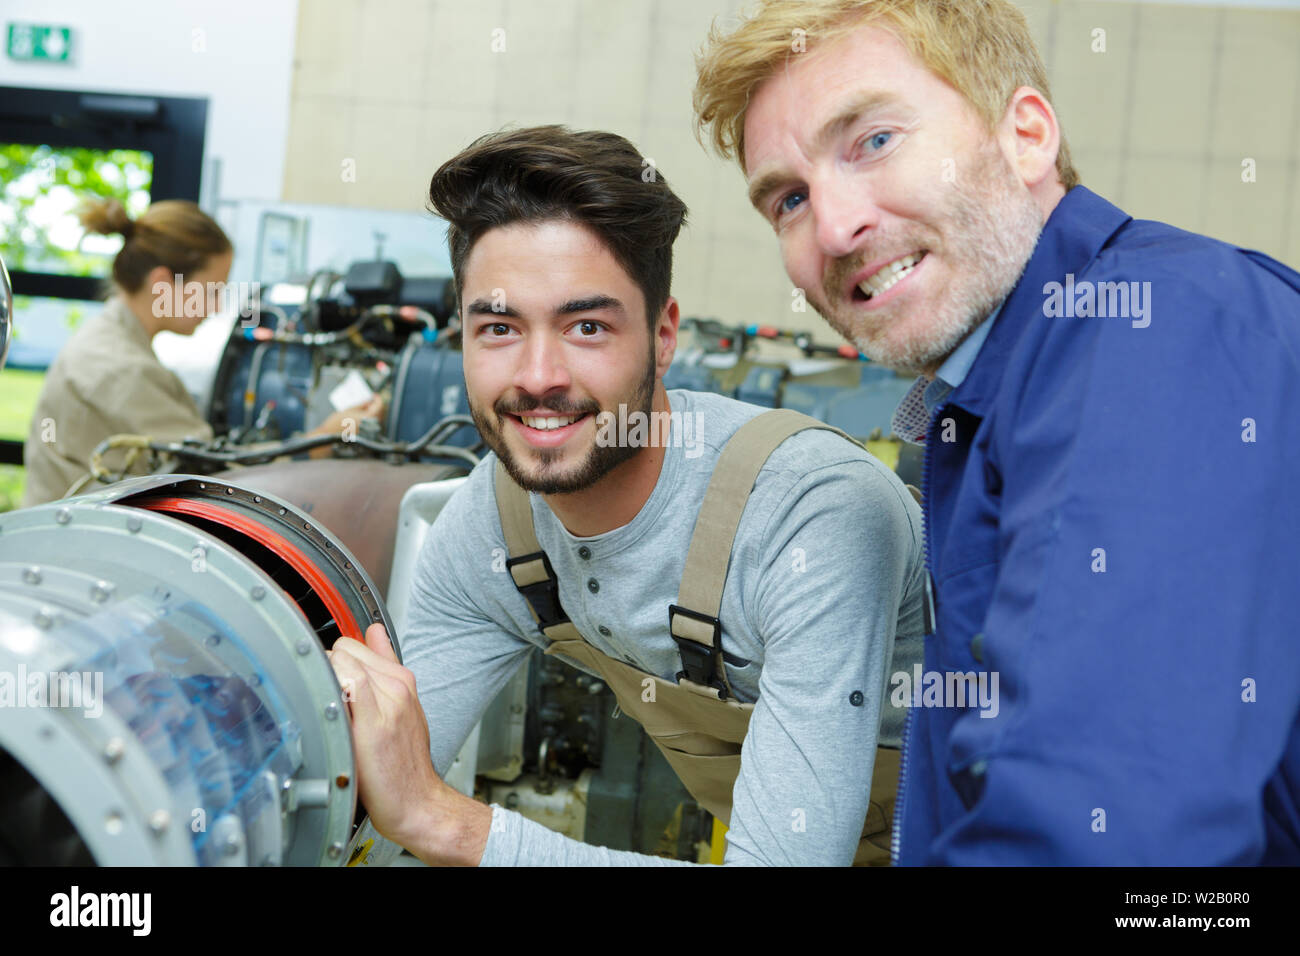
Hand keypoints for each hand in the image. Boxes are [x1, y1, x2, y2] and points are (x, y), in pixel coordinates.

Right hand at [307, 395, 385, 458]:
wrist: (330, 437)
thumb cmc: (337, 423)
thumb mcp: (349, 409)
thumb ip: (362, 404)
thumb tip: (369, 401)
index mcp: (368, 418)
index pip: (379, 406)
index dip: (378, 399)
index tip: (374, 395)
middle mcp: (370, 426)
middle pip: (378, 413)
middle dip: (374, 405)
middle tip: (369, 400)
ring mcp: (368, 432)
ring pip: (374, 419)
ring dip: (371, 412)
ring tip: (363, 407)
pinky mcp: (364, 435)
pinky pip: (369, 424)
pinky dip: (368, 418)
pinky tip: (360, 415)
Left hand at [327, 623, 443, 852]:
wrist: (417, 802)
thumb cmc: (404, 763)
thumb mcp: (403, 706)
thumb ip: (386, 666)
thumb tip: (374, 632)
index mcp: (403, 680)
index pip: (358, 643)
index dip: (337, 661)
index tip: (329, 681)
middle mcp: (398, 687)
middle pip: (348, 648)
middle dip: (330, 666)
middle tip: (326, 697)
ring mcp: (389, 703)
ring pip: (345, 660)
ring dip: (326, 677)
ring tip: (326, 708)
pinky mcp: (375, 724)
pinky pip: (349, 682)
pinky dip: (332, 685)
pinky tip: (328, 709)